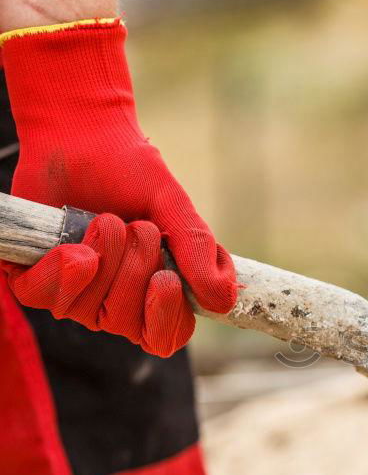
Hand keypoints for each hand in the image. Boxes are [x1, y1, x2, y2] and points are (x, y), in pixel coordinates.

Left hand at [1, 19, 236, 351]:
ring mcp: (75, 293)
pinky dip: (63, 272)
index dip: (165, 319)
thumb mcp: (175, 209)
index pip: (164, 338)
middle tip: (137, 227)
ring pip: (85, 311)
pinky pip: (42, 297)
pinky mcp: (36, 276)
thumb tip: (224, 301)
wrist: (82, 136)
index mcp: (155, 293)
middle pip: (124, 324)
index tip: (166, 279)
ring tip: (106, 220)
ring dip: (103, 261)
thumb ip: (199, 252)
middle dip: (133, 271)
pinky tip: (76, 248)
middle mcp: (115, 302)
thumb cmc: (134, 174)